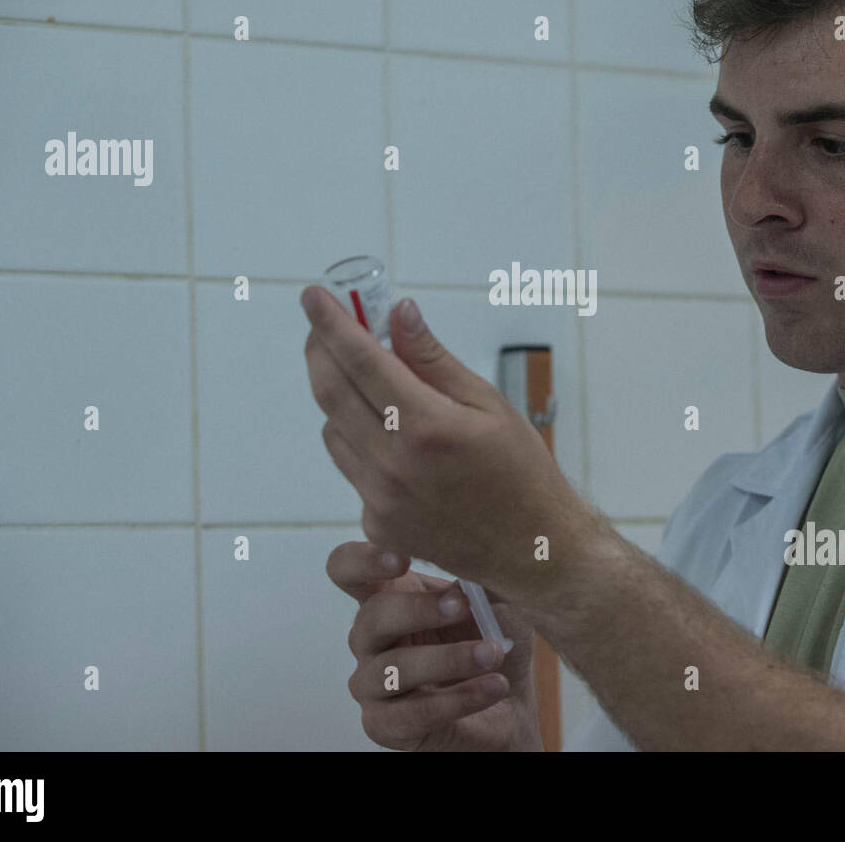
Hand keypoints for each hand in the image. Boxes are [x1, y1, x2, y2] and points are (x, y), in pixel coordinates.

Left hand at [302, 289, 594, 591]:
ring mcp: (380, 499)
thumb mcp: (488, 403)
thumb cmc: (521, 471)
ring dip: (340, 396)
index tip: (313, 296)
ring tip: (373, 383)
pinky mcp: (376, 524)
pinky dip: (359, 439)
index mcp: (427, 427)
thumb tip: (399, 314)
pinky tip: (393, 437)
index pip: (362, 360)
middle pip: (331, 392)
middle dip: (320, 350)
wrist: (531, 549)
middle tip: (323, 325)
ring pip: (333, 429)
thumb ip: (434, 358)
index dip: (331, 323)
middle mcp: (394, 465)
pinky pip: (350, 466)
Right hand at [328, 540, 544, 751]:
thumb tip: (483, 559)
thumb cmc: (493, 645)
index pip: (347, 569)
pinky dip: (459, 699)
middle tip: (464, 605)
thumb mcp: (498, 605)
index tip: (402, 558)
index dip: (363, 560)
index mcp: (388, 596)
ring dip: (448, 658)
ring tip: (493, 654)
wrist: (510, 707)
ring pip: (392, 669)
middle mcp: (370, 638)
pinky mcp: (384, 725)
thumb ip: (484, 581)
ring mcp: (371, 683)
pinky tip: (493, 686)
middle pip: (371, 617)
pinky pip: (413, 713)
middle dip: (418, 609)